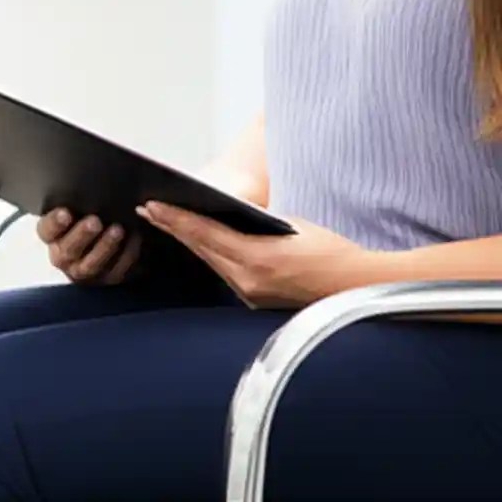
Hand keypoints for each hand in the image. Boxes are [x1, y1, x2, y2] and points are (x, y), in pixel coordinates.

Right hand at [36, 208, 141, 284]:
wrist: (112, 240)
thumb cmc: (91, 217)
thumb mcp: (80, 207)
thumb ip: (79, 202)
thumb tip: (88, 189)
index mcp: (52, 236)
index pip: (46, 230)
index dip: (54, 223)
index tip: (65, 213)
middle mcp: (63, 256)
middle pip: (67, 250)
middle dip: (81, 235)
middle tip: (95, 221)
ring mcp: (84, 271)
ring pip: (90, 265)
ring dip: (104, 247)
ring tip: (118, 230)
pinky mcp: (106, 280)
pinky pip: (115, 271)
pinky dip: (126, 255)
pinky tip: (135, 238)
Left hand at [137, 201, 365, 308]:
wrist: (359, 287)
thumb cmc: (333, 252)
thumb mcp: (293, 225)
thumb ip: (256, 222)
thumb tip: (227, 214)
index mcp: (257, 259)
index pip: (205, 233)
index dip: (176, 219)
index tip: (153, 206)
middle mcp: (248, 281)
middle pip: (201, 248)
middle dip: (173, 227)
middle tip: (147, 209)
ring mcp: (249, 294)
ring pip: (210, 261)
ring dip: (188, 240)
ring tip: (163, 221)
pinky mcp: (254, 301)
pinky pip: (224, 272)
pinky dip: (209, 254)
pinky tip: (197, 242)